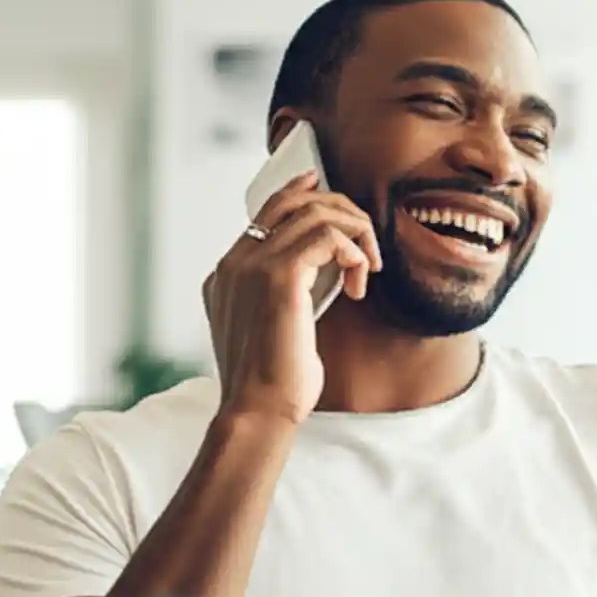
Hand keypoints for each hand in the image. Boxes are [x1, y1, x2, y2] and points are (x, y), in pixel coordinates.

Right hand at [203, 170, 381, 422]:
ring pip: (314, 212)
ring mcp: (251, 266)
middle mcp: (234, 263)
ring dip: (355, 232)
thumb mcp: (274, 330)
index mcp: (227, 273)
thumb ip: (284, 296)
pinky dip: (354, 251)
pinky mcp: (278, 276)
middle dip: (339, 209)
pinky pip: (326, 235)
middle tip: (366, 241)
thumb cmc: (273, 383)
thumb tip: (320, 274)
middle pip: (290, 201)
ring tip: (368, 268)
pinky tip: (361, 280)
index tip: (326, 186)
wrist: (258, 411)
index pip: (265, 212)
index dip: (300, 191)